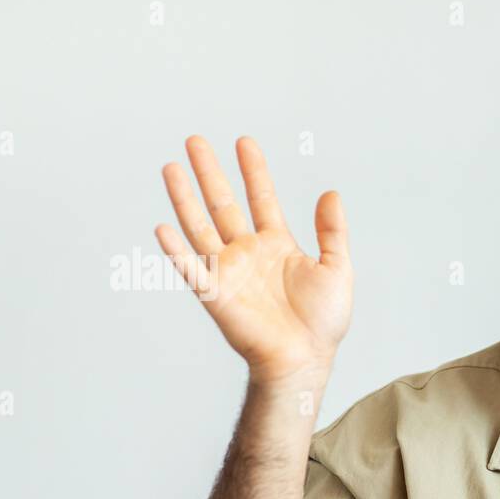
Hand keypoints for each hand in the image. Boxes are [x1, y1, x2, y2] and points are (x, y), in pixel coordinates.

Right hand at [155, 135, 352, 382]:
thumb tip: (331, 193)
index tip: (244, 142)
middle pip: (223, 204)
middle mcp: (248, 253)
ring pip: (200, 226)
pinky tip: (162, 227)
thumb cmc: (323, 322)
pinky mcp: (215, 294)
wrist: (305, 358)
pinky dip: (175, 250)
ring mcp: (229, 271)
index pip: (261, 198)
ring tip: (172, 167)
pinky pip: (191, 268)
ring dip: (185, 198)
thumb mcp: (337, 268)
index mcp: (276, 245)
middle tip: (195, 140)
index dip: (254, 171)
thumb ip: (332, 231)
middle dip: (209, 172)